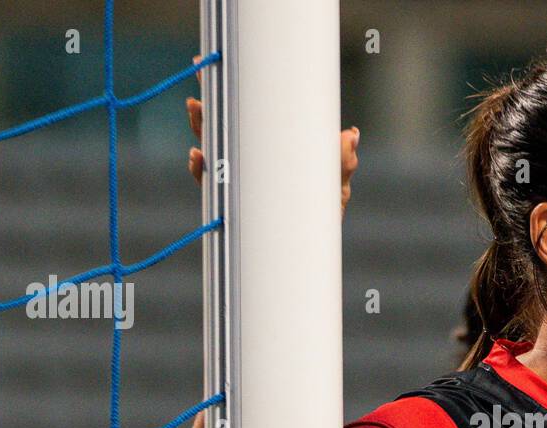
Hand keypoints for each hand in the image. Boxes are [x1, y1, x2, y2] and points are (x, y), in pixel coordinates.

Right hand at [184, 57, 360, 219]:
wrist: (315, 242)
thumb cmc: (324, 206)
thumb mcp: (337, 180)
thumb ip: (343, 160)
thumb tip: (351, 134)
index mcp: (271, 146)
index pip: (251, 112)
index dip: (237, 90)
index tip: (225, 67)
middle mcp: (252, 159)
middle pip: (225, 124)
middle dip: (211, 97)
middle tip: (201, 71)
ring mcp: (240, 179)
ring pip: (213, 148)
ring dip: (201, 127)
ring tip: (195, 107)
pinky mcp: (232, 203)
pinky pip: (210, 185)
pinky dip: (201, 170)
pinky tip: (197, 157)